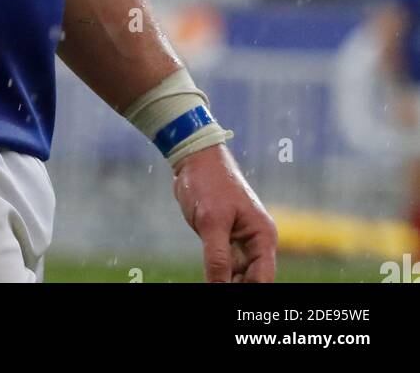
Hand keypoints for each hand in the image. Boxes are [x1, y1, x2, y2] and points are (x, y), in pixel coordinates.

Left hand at [172, 144, 277, 282]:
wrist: (193, 159)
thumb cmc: (208, 182)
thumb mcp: (211, 221)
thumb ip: (217, 257)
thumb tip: (218, 288)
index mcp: (262, 236)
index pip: (262, 279)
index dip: (248, 292)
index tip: (229, 296)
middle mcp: (256, 242)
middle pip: (251, 281)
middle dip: (235, 288)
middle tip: (213, 289)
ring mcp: (240, 242)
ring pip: (237, 277)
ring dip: (225, 283)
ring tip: (209, 285)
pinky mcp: (224, 240)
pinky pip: (224, 267)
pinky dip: (216, 276)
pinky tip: (206, 282)